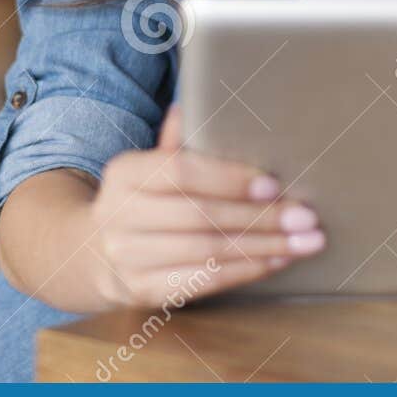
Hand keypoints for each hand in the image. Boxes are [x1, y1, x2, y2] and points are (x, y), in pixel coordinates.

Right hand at [85, 104, 325, 307]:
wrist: (91, 253)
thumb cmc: (139, 201)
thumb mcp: (149, 166)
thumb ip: (177, 140)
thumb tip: (197, 104)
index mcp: (124, 173)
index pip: (180, 171)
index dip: (229, 178)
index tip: (273, 183)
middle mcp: (119, 215)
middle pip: (200, 216)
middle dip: (261, 217)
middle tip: (306, 216)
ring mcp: (127, 258)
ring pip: (207, 252)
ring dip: (264, 247)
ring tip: (304, 242)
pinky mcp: (142, 291)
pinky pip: (203, 281)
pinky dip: (246, 270)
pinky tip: (277, 260)